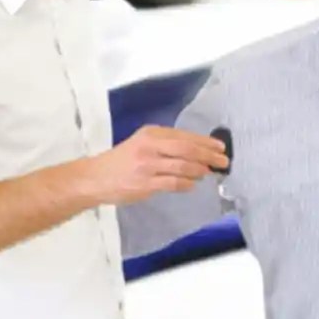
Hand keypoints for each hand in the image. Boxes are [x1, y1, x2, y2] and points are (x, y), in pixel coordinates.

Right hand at [89, 125, 229, 203]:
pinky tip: (192, 184)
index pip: (184, 136)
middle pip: (187, 149)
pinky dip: (186, 184)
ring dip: (200, 170)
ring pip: (183, 166)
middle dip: (209, 155)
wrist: (95, 178)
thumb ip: (166, 145)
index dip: (205, 142)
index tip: (220, 147)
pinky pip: (173, 183)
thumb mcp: (143, 143)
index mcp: (151, 133)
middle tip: (223, 161)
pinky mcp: (146, 184)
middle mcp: (150, 146)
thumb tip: (198, 151)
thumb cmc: (122, 160)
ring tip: (208, 173)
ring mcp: (148, 166)